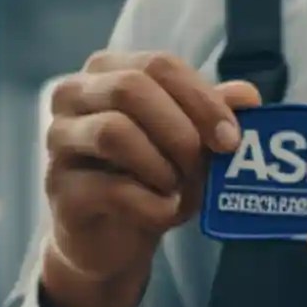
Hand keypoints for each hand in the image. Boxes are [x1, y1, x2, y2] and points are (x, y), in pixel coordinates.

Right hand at [42, 50, 260, 306]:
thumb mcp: (186, 143)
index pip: (158, 65)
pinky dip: (151, 205)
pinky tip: (165, 213)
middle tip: (205, 165)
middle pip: (131, 88)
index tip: (231, 139)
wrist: (110, 241)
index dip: (201, 99)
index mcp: (106, 71)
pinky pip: (111, 188)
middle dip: (181, 131)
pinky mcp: (59, 188)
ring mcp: (58, 140)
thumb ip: (212, 114)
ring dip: (162, 166)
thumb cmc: (148, 179)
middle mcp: (73, 96)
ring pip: (114, 132)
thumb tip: (248, 97)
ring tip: (179, 190)